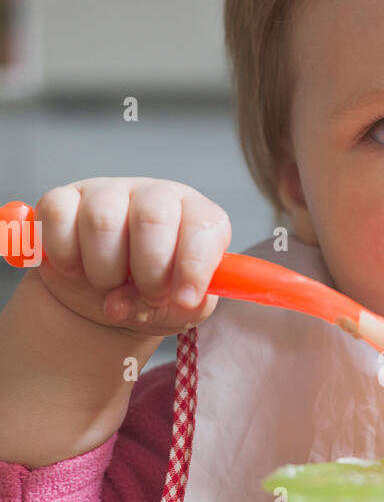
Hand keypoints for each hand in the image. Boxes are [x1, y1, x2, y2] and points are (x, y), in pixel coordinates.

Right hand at [32, 178, 231, 335]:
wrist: (102, 299)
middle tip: (146, 295)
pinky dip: (65, 256)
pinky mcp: (63, 199)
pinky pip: (60, 218)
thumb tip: (133, 303)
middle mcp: (155, 196)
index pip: (204, 225)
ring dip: (104, 271)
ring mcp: (108, 192)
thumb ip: (178, 307)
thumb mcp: (179, 309)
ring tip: (108, 285)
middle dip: (149, 271)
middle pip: (153, 217)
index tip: (184, 299)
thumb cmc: (151, 296)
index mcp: (195, 217)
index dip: (195, 265)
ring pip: (102, 220)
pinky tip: (76, 269)